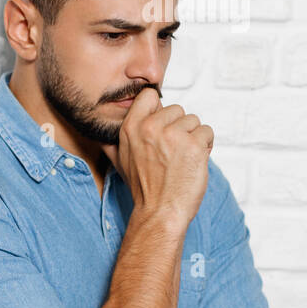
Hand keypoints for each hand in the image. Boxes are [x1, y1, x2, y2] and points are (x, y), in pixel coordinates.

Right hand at [100, 86, 212, 226]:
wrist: (160, 211)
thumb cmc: (144, 188)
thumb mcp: (119, 161)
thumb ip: (111, 143)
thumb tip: (100, 133)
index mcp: (131, 128)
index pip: (149, 96)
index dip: (159, 108)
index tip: (163, 122)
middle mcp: (150, 128)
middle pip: (177, 109)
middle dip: (179, 128)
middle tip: (172, 151)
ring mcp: (173, 135)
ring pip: (194, 121)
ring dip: (194, 137)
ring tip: (183, 157)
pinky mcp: (193, 145)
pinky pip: (207, 133)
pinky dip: (205, 146)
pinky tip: (193, 161)